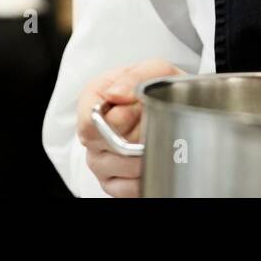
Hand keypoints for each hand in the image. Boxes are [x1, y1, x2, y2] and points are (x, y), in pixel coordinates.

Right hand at [76, 58, 184, 196]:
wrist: (169, 101)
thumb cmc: (157, 86)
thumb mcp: (154, 70)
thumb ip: (135, 77)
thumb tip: (116, 95)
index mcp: (92, 99)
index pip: (92, 124)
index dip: (122, 119)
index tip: (141, 108)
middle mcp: (90, 134)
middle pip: (110, 148)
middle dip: (141, 136)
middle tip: (159, 123)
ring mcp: (100, 161)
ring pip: (123, 169)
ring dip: (148, 155)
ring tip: (162, 139)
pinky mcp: (112, 183)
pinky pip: (128, 190)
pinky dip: (148, 176)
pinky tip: (158, 160)